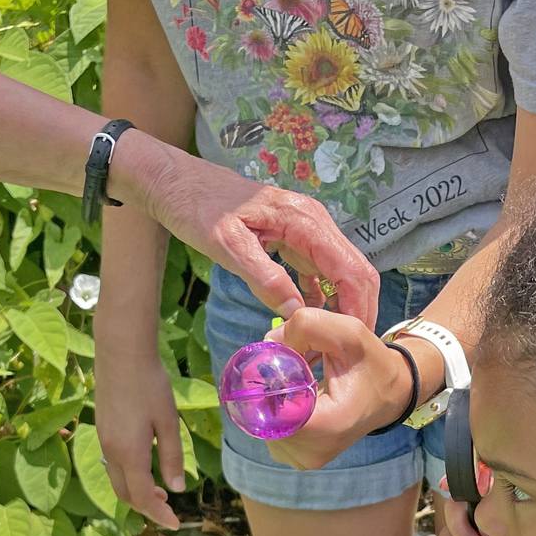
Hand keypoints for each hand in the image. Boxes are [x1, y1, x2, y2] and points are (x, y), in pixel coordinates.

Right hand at [95, 326, 184, 528]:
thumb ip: (172, 457)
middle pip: (125, 494)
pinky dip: (128, 477)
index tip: (176, 524)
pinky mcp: (102, 430)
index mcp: (130, 454)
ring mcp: (103, 441)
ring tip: (159, 492)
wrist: (121, 354)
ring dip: (136, 492)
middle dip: (146, 506)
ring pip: (116, 480)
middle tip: (168, 508)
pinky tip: (144, 468)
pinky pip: (112, 465)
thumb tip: (177, 488)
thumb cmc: (150, 385)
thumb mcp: (168, 422)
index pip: (142, 497)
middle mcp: (111, 452)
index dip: (159, 514)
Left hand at [111, 134, 379, 328]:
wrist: (177, 182)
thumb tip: (297, 311)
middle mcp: (315, 223)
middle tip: (347, 352)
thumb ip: (263, 276)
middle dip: (358, 312)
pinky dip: (321, 299)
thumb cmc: (198, 207)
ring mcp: (307, 231)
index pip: (351, 270)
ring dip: (341, 308)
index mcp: (305, 222)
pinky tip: (309, 324)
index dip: (358, 309)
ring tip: (327, 344)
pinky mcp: (294, 240)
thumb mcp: (226, 244)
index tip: (355, 343)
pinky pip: (320, 273)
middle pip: (357, 272)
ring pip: (342, 275)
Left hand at [263, 308, 419, 469]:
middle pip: (264, 415)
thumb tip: (269, 343)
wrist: (389, 394)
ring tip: (299, 383)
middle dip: (270, 385)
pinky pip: (271, 431)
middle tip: (292, 366)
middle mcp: (314, 451)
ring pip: (263, 422)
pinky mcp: (299, 460)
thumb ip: (306, 326)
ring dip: (272, 397)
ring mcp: (304, 460)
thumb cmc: (370, 363)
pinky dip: (277, 411)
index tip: (283, 360)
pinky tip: (298, 399)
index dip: (269, 380)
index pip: (273, 408)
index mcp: (329, 425)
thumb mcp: (347, 332)